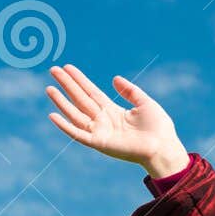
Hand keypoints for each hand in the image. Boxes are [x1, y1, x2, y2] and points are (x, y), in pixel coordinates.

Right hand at [44, 63, 187, 176]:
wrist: (164, 148)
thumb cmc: (159, 129)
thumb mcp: (145, 103)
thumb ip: (130, 91)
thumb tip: (114, 78)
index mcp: (113, 111)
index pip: (92, 92)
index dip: (80, 80)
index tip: (67, 67)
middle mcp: (104, 121)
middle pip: (81, 99)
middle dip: (67, 85)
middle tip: (53, 69)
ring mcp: (100, 132)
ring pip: (76, 114)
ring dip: (62, 102)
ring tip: (50, 88)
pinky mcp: (99, 143)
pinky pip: (78, 134)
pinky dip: (65, 126)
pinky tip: (52, 115)